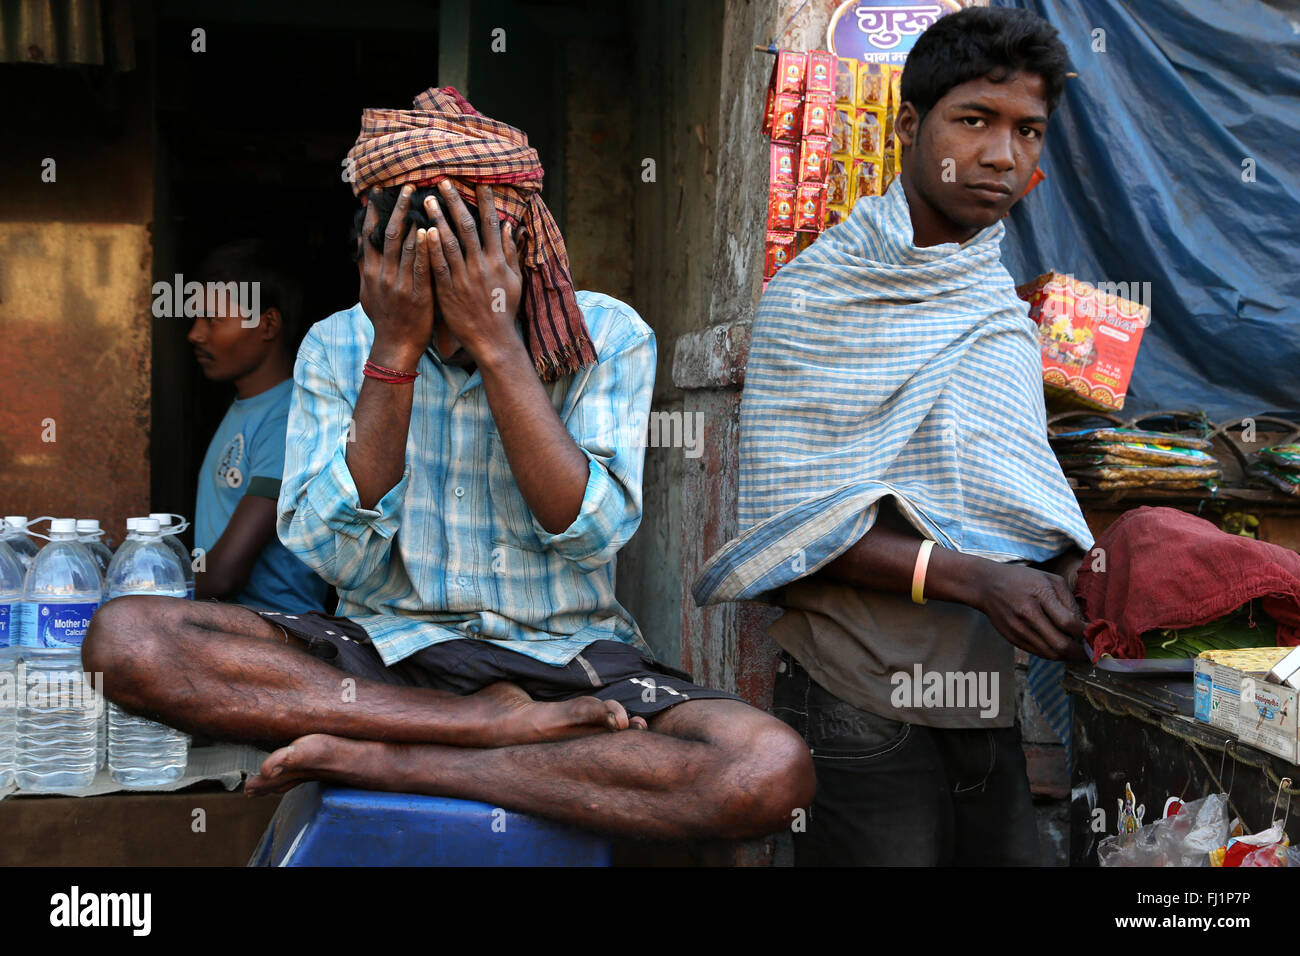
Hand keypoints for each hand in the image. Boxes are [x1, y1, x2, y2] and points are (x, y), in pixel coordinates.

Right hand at [358, 184, 433, 369]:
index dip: (374, 212)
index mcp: (371, 272)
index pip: (370, 235)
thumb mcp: (368, 294)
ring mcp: (398, 284)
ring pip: (403, 246)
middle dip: (396, 208)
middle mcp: (382, 274)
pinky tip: (427, 231)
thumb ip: (365, 270)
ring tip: (421, 199)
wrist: (395, 346)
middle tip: (407, 185)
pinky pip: (419, 267)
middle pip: (387, 234)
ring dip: (412, 220)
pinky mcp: (416, 294)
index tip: (379, 191)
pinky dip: (422, 248)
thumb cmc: (385, 320)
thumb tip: (361, 248)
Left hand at [424, 181, 524, 364]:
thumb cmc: (504, 310)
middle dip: (456, 202)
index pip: (491, 225)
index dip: (485, 202)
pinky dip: (432, 247)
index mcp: (498, 262)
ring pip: (450, 242)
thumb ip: (510, 252)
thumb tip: (509, 226)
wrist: (493, 339)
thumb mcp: (514, 280)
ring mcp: (464, 278)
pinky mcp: (448, 291)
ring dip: (439, 218)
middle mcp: (481, 266)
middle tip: (444, 182)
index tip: (478, 183)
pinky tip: (424, 230)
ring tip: (428, 199)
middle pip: (468, 227)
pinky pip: (439, 265)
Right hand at [972, 562, 1087, 661]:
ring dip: (1068, 656)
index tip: (1096, 637)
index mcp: (1039, 595)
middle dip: (1080, 652)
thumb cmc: (1023, 580)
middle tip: (1091, 652)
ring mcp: (1018, 629)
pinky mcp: (1012, 639)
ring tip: (1078, 652)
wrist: (986, 586)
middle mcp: (1027, 614)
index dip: (1086, 634)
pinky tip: (1061, 649)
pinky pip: (1038, 653)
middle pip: (1060, 644)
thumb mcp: (1050, 580)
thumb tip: (1086, 625)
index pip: (1068, 623)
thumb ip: (1069, 601)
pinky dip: (1053, 654)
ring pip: (1050, 653)